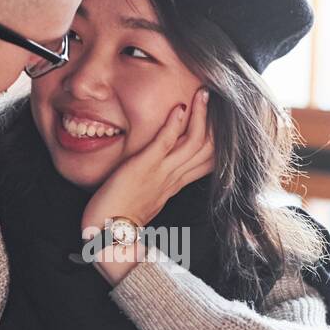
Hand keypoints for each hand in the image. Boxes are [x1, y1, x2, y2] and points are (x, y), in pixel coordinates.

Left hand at [81, 88, 214, 285]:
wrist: (107, 235)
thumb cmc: (120, 217)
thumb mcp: (147, 198)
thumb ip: (158, 183)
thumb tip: (163, 173)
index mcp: (175, 185)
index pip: (208, 161)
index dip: (218, 140)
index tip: (222, 121)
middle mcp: (173, 178)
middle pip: (207, 149)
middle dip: (215, 122)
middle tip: (218, 97)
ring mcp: (161, 172)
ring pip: (193, 142)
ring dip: (200, 116)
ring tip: (203, 93)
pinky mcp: (144, 167)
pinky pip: (165, 143)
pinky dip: (174, 125)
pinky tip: (180, 107)